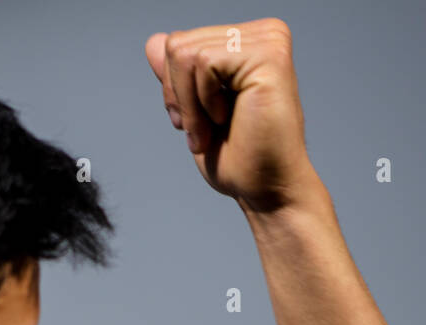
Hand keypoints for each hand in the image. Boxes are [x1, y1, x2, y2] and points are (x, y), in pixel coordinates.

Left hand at [144, 18, 316, 212]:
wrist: (267, 189)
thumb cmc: (239, 158)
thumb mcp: (193, 109)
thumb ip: (178, 73)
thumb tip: (155, 41)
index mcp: (246, 43)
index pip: (178, 43)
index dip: (173, 90)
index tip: (193, 123)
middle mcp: (262, 34)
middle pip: (177, 45)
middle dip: (179, 98)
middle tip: (202, 131)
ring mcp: (269, 41)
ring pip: (186, 54)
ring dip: (190, 106)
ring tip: (213, 129)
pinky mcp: (269, 56)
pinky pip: (203, 62)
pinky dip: (202, 102)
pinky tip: (225, 119)